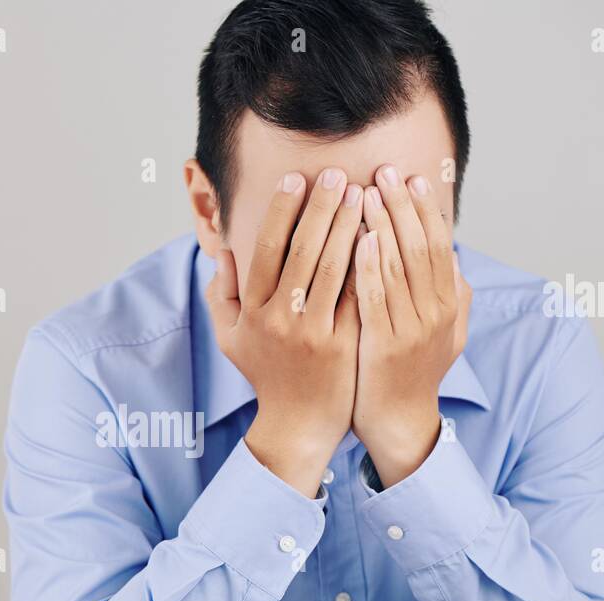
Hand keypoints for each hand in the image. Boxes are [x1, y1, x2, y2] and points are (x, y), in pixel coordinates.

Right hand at [208, 169, 363, 497]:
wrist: (298, 423)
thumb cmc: (265, 374)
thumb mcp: (231, 336)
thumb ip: (223, 293)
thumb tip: (225, 251)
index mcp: (252, 311)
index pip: (266, 249)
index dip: (280, 211)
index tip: (295, 179)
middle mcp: (280, 319)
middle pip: (302, 251)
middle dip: (321, 208)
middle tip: (338, 174)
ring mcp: (313, 332)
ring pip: (333, 268)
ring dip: (348, 226)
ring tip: (363, 193)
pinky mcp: (343, 344)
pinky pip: (357, 295)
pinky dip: (368, 263)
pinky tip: (380, 235)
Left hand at [352, 165, 471, 487]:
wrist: (398, 421)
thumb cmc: (411, 369)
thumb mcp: (441, 328)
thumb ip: (448, 289)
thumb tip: (452, 248)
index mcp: (450, 302)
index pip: (440, 243)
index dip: (426, 209)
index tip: (411, 177)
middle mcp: (438, 312)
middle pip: (421, 246)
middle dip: (402, 206)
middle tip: (384, 172)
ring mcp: (414, 330)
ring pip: (400, 267)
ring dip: (382, 226)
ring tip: (364, 193)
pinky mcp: (387, 347)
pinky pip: (377, 299)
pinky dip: (370, 267)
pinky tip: (357, 241)